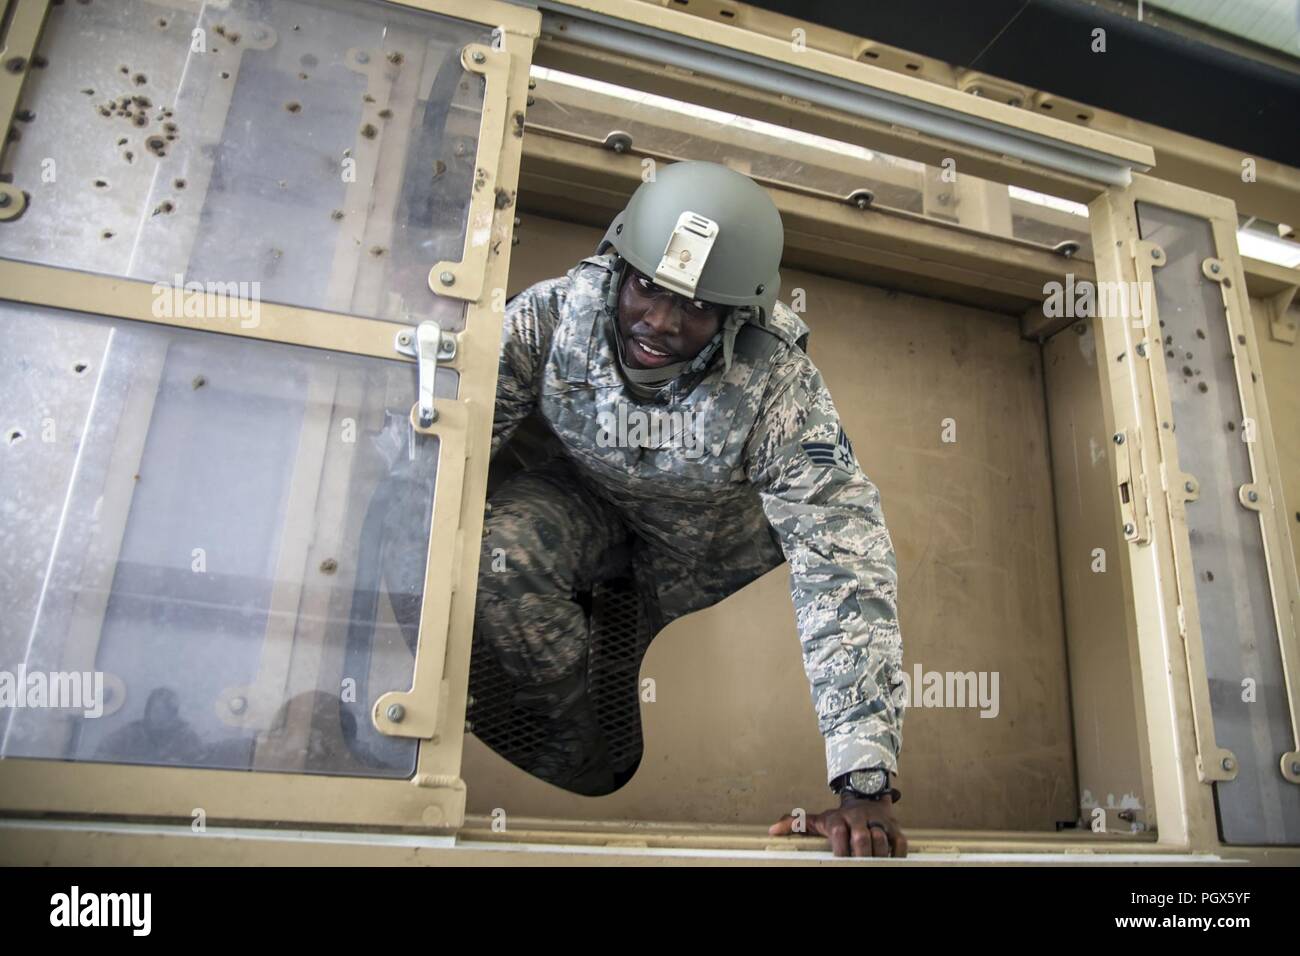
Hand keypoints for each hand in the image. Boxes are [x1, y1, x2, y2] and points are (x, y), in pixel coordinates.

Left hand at [768, 794, 907, 857]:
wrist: (866, 795)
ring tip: (872, 864)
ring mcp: (878, 822)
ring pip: (881, 841)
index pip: (839, 834)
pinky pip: (899, 843)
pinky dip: (896, 855)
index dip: (840, 850)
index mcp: (839, 819)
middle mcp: (858, 819)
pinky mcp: (894, 827)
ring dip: (878, 855)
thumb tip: (772, 831)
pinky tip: (889, 861)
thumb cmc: (840, 816)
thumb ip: (797, 825)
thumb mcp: (819, 819)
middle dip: (861, 855)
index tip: (840, 862)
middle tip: (859, 866)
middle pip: (862, 839)